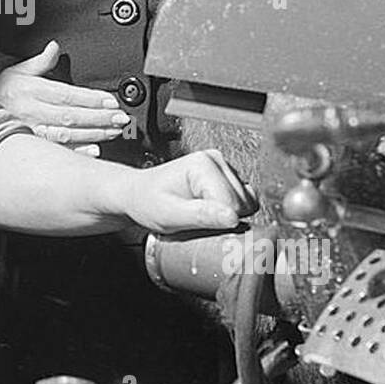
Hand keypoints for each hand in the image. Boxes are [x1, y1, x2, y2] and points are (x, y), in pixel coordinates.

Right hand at [0, 41, 128, 154]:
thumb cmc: (1, 93)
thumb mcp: (18, 71)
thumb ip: (41, 61)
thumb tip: (55, 47)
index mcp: (32, 90)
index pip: (66, 94)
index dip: (90, 98)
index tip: (111, 101)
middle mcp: (33, 111)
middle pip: (71, 115)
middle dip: (99, 117)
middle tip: (121, 118)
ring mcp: (33, 131)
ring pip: (66, 134)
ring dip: (93, 134)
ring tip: (114, 132)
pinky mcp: (33, 146)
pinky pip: (57, 151)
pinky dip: (76, 152)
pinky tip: (94, 151)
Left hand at [122, 149, 256, 233]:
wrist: (138, 194)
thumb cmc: (147, 201)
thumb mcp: (168, 214)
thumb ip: (201, 216)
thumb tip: (232, 218)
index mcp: (203, 164)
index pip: (233, 204)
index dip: (217, 222)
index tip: (194, 223)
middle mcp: (217, 161)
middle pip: (243, 203)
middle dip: (222, 219)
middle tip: (194, 219)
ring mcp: (223, 168)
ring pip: (246, 204)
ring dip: (226, 216)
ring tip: (199, 214)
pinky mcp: (227, 178)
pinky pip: (244, 202)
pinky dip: (230, 213)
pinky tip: (209, 211)